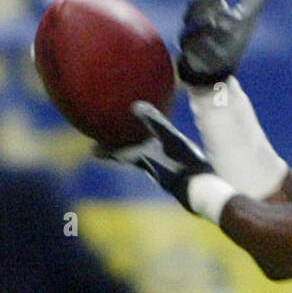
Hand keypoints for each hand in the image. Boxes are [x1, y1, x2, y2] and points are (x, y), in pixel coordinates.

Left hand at [98, 102, 213, 210]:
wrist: (200, 187)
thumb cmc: (183, 163)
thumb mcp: (170, 138)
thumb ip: (155, 122)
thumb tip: (135, 105)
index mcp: (143, 158)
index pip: (118, 155)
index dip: (105, 152)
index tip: (92, 151)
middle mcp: (149, 165)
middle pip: (128, 158)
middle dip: (117, 152)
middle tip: (106, 149)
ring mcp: (162, 171)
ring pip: (144, 161)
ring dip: (136, 155)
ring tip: (137, 149)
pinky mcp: (175, 174)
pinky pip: (160, 162)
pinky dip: (156, 156)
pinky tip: (168, 155)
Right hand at [177, 0, 276, 85]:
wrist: (214, 75)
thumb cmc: (226, 43)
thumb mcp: (246, 18)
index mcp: (211, 4)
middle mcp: (198, 14)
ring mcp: (192, 31)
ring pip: (194, 13)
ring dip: (203, 2)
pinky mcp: (189, 49)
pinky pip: (191, 38)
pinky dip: (200, 29)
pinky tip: (213, 22)